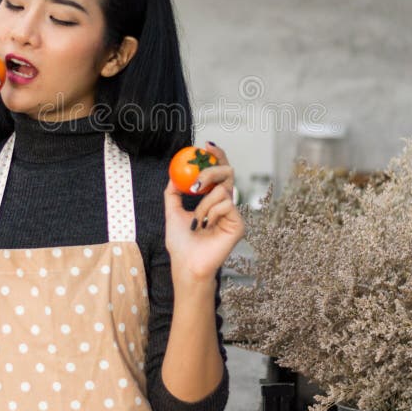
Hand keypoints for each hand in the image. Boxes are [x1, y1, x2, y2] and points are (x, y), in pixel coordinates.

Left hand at [164, 142, 244, 286]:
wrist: (186, 264)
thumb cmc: (181, 243)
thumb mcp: (172, 212)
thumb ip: (173, 193)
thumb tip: (173, 174)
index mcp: (214, 198)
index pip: (219, 171)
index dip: (217, 155)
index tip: (205, 145)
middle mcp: (226, 203)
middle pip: (228, 172)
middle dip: (212, 170)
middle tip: (198, 180)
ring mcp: (234, 214)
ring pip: (223, 190)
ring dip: (203, 203)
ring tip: (195, 221)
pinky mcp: (239, 224)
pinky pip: (226, 205)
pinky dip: (210, 213)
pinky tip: (205, 227)